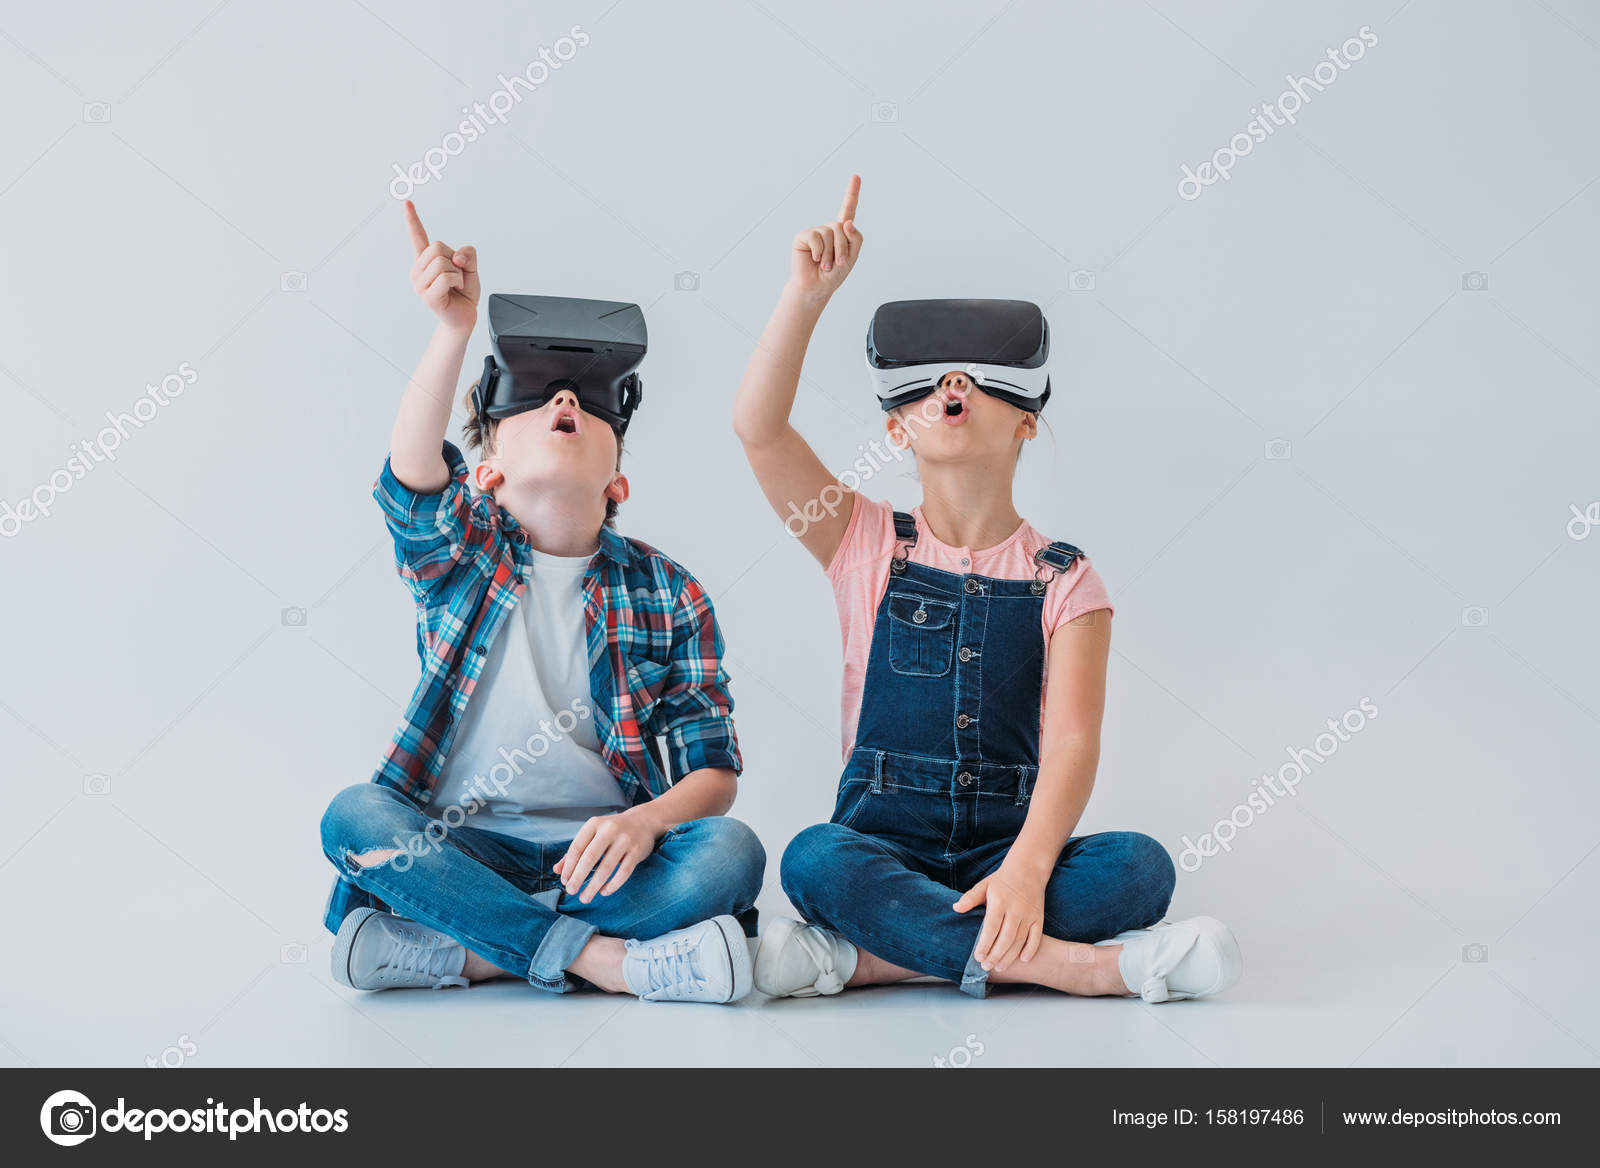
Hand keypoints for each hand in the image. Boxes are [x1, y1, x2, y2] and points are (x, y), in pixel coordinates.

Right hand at [404, 200, 478, 333]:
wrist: (464, 317)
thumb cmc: (464, 293)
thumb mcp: (471, 268)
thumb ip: (469, 255)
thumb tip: (458, 255)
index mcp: (426, 260)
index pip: (418, 237)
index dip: (413, 220)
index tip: (407, 203)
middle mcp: (419, 270)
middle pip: (437, 246)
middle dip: (454, 258)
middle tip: (457, 275)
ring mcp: (420, 283)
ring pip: (442, 261)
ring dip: (458, 272)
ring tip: (456, 284)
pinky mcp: (427, 296)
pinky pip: (447, 277)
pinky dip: (458, 281)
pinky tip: (455, 290)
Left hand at [553, 809, 659, 902]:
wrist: (643, 821)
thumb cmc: (611, 831)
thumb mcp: (592, 835)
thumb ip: (575, 851)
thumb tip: (557, 870)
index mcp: (594, 824)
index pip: (577, 847)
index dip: (569, 867)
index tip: (564, 882)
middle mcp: (609, 830)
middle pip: (590, 857)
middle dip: (579, 877)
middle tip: (571, 892)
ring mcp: (625, 840)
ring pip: (607, 867)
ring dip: (594, 886)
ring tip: (585, 898)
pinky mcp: (637, 851)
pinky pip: (624, 872)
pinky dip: (613, 885)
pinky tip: (604, 892)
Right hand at [788, 174, 863, 302]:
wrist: (816, 287)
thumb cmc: (833, 274)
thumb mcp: (852, 257)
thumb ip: (855, 239)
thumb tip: (846, 222)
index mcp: (842, 232)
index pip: (848, 210)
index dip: (852, 193)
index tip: (856, 177)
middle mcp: (828, 228)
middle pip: (842, 228)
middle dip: (842, 248)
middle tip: (837, 263)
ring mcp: (815, 231)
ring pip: (829, 233)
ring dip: (830, 254)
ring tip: (825, 265)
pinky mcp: (803, 236)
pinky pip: (815, 237)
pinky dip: (818, 251)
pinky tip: (815, 259)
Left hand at [953, 860, 1047, 974]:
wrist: (1028, 868)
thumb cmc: (1002, 880)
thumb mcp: (984, 885)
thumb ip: (971, 898)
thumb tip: (956, 908)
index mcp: (1000, 901)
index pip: (991, 927)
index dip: (985, 943)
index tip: (978, 957)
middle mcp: (1016, 908)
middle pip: (1006, 937)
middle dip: (996, 954)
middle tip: (986, 967)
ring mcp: (1029, 914)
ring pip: (1020, 939)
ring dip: (1010, 956)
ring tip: (999, 967)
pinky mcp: (1039, 917)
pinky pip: (1036, 936)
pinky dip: (1031, 949)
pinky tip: (1023, 960)